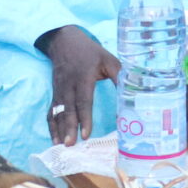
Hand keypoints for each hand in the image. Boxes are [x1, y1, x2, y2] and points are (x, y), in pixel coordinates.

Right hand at [39, 26, 121, 145]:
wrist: (64, 41)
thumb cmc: (89, 52)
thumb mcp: (107, 59)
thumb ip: (120, 75)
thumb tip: (136, 90)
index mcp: (83, 78)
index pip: (83, 100)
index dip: (85, 118)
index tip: (86, 134)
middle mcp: (68, 86)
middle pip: (68, 110)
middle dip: (69, 128)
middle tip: (70, 145)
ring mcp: (59, 91)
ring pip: (58, 113)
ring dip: (59, 130)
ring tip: (61, 146)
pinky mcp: (55, 94)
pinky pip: (51, 112)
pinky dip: (52, 126)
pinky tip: (55, 139)